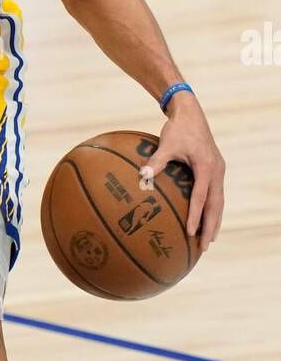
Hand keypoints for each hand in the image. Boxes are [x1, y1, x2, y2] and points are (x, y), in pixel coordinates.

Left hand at [144, 94, 224, 251]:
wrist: (190, 113)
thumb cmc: (177, 128)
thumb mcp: (166, 143)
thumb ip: (156, 161)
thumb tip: (141, 175)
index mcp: (206, 166)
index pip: (201, 197)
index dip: (195, 216)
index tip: (189, 232)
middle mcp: (216, 171)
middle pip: (216, 205)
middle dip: (210, 227)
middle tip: (204, 247)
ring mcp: (218, 171)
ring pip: (219, 202)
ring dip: (214, 221)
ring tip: (208, 240)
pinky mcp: (215, 170)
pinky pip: (216, 195)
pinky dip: (212, 209)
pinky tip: (206, 220)